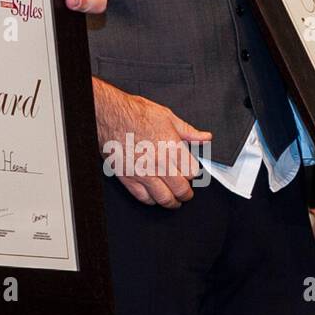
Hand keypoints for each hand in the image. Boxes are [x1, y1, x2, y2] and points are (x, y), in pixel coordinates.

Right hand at [92, 77, 211, 208]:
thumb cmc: (134, 113)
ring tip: (173, 200)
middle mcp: (159, 163)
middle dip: (186, 193)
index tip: (189, 173)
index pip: (192, 173)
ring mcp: (143, 173)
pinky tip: (153, 196)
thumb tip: (205, 137)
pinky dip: (151, 200)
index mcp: (172, 148)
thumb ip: (188, 131)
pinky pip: (143, 197)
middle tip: (186, 193)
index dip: (192, 174)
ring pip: (164, 198)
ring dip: (171, 202)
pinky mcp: (128, 177)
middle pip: (181, 189)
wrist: (109, 115)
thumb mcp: (167, 116)